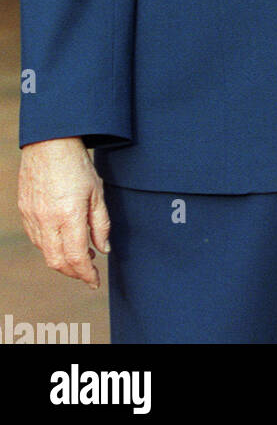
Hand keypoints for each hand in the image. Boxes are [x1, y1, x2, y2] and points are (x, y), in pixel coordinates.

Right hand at [18, 137, 110, 288]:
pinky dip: (50, 246)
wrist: (50, 142)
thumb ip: (101, 224)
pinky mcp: (24, 211)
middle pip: (57, 262)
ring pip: (45, 252)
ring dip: (62, 260)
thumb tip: (103, 249)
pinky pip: (36, 238)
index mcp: (69, 216)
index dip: (86, 275)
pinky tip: (63, 238)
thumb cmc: (77, 164)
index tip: (95, 282)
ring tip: (80, 253)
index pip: (76, 258)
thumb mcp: (97, 192)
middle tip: (88, 271)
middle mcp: (47, 220)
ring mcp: (32, 216)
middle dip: (74, 272)